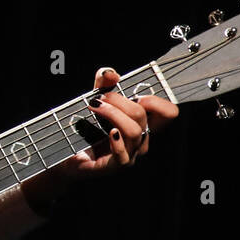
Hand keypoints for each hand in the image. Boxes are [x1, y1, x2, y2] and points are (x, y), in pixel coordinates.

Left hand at [59, 66, 178, 179]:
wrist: (70, 156)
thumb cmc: (87, 130)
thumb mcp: (97, 101)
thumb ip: (104, 84)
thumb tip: (111, 73)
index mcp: (143, 124)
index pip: (169, 113)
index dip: (156, 101)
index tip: (134, 95)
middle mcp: (141, 140)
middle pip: (142, 116)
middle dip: (120, 101)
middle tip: (100, 97)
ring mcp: (130, 154)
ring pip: (134, 131)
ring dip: (113, 114)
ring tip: (95, 107)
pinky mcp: (115, 166)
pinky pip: (123, 154)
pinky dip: (116, 141)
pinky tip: (108, 132)